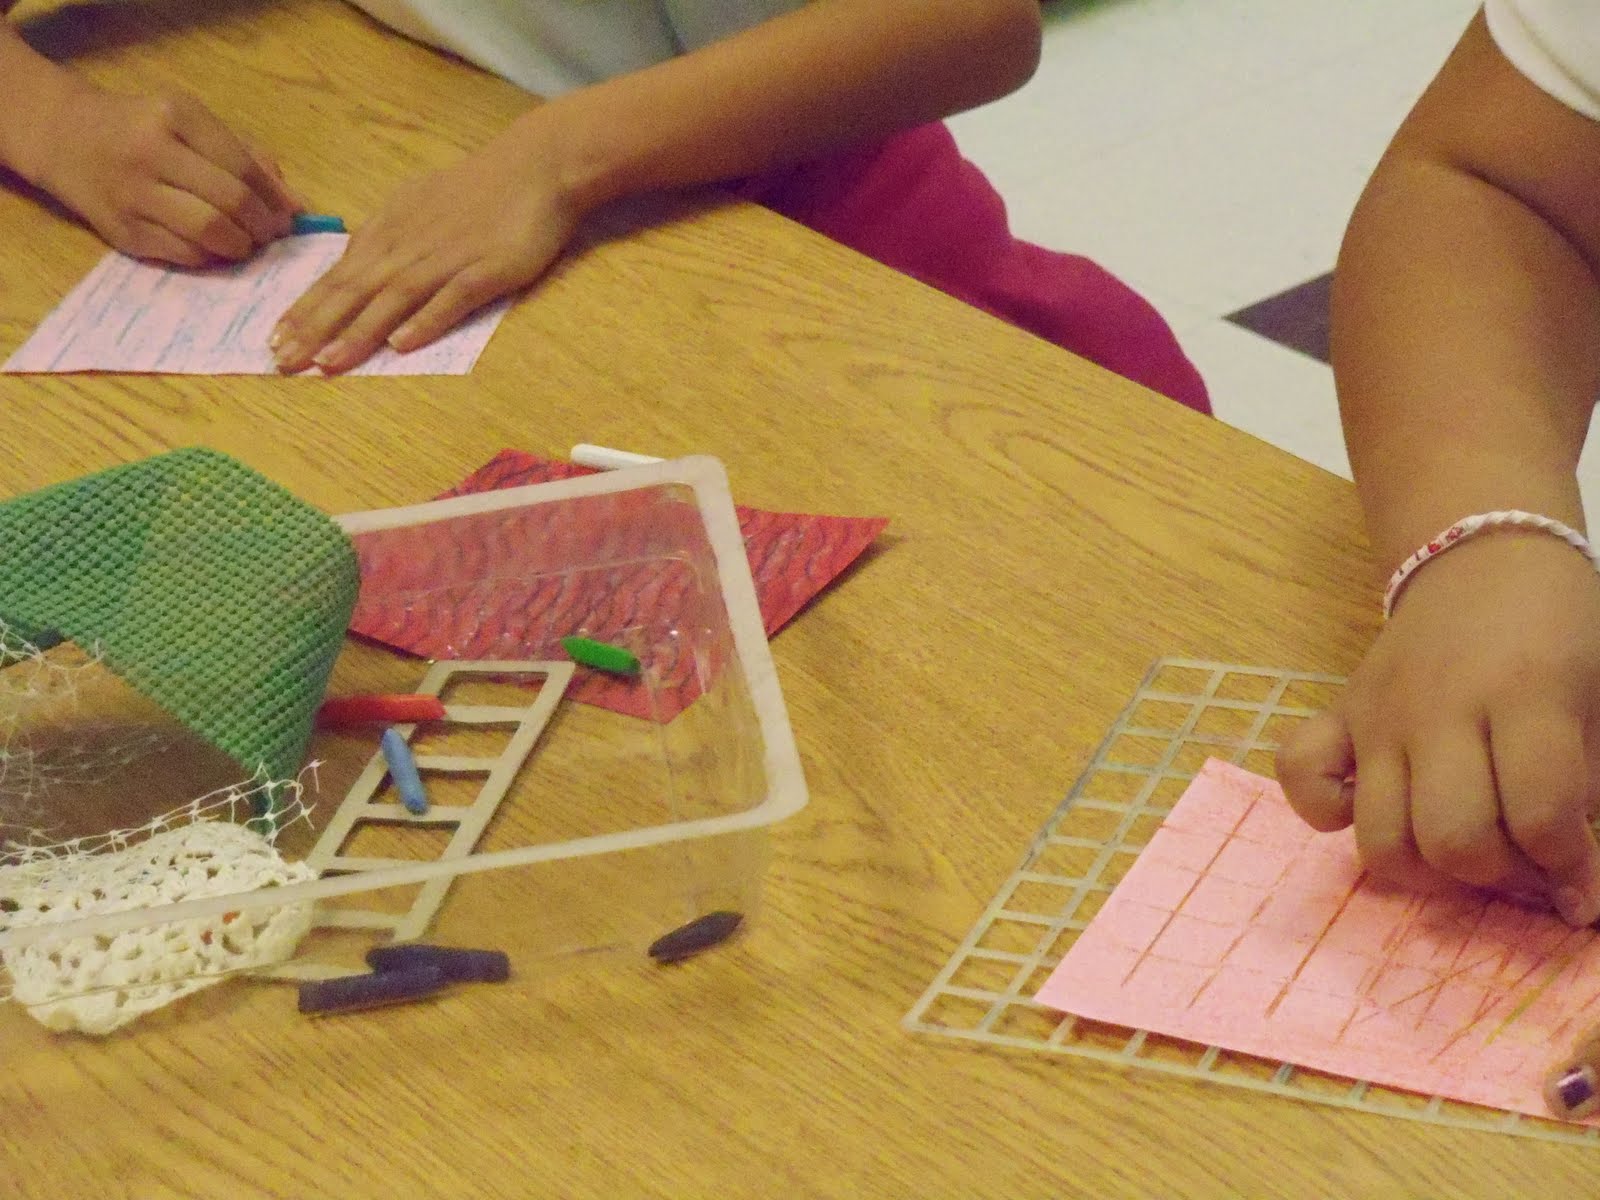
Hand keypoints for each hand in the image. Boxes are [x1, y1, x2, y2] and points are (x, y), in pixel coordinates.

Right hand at [24, 80, 296, 265]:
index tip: (287, 216)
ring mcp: (132, 194)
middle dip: (263, 227)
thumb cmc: (143, 129)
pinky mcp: (121, 231)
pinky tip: (212, 248)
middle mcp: (150, 153)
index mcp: (174, 116)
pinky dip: (210, 256)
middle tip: (269, 235)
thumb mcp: (191, 124)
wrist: (64, 137)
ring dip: (240, 246)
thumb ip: (247, 157)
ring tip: (244, 243)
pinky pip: (184, 254)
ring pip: (209, 232)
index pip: (243, 167)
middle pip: (231, 202)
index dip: (274, 199)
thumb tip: (297, 207)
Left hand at [269, 122, 580, 373]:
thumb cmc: (479, 188)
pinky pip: (450, 299)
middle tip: (282, 360)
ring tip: (327, 363)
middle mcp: (408, 245)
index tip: (275, 338)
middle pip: (353, 290)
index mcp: (390, 230)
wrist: (536, 166)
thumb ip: (389, 235)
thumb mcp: (419, 202)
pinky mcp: (485, 271)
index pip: (338, 275)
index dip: (305, 308)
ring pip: (392, 298)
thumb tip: (358, 260)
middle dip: (314, 327)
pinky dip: (424, 321)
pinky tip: (401, 346)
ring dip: (358, 331)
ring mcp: (446, 259)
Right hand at [1276, 533, 1599, 924]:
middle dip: (1500, 874)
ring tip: (1462, 848)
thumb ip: (1589, 794)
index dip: (1571, 866)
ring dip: (1428, 869)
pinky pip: (1299, 776)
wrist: (1484, 559)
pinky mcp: (1337, 716)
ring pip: (1382, 838)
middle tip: (1524, 858)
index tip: (1580, 872)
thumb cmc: (1559, 632)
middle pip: (1453, 840)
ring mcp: (1376, 716)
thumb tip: (1577, 901)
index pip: (1540, 816)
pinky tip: (1374, 810)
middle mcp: (1438, 709)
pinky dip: (1325, 812)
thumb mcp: (1598, 704)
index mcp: (1524, 693)